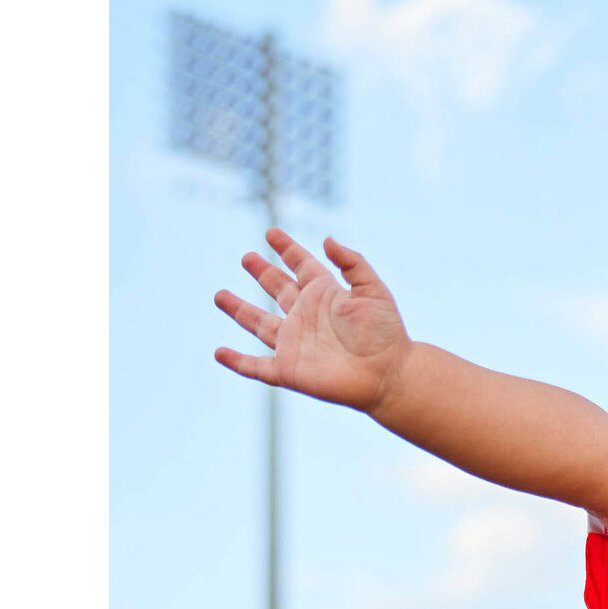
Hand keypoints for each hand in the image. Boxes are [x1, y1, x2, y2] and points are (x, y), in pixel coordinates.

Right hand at [212, 229, 410, 413]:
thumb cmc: (386, 333)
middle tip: (246, 257)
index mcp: (325, 294)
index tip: (271, 233)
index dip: (287, 249)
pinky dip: (237, 361)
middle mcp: (306, 316)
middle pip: (277, 289)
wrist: (389, 375)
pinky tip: (219, 352)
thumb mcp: (374, 290)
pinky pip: (256, 366)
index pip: (301, 265)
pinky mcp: (289, 370)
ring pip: (259, 323)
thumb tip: (327, 239)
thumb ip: (352, 262)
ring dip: (238, 310)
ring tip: (219, 295)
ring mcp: (295, 343)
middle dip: (261, 273)